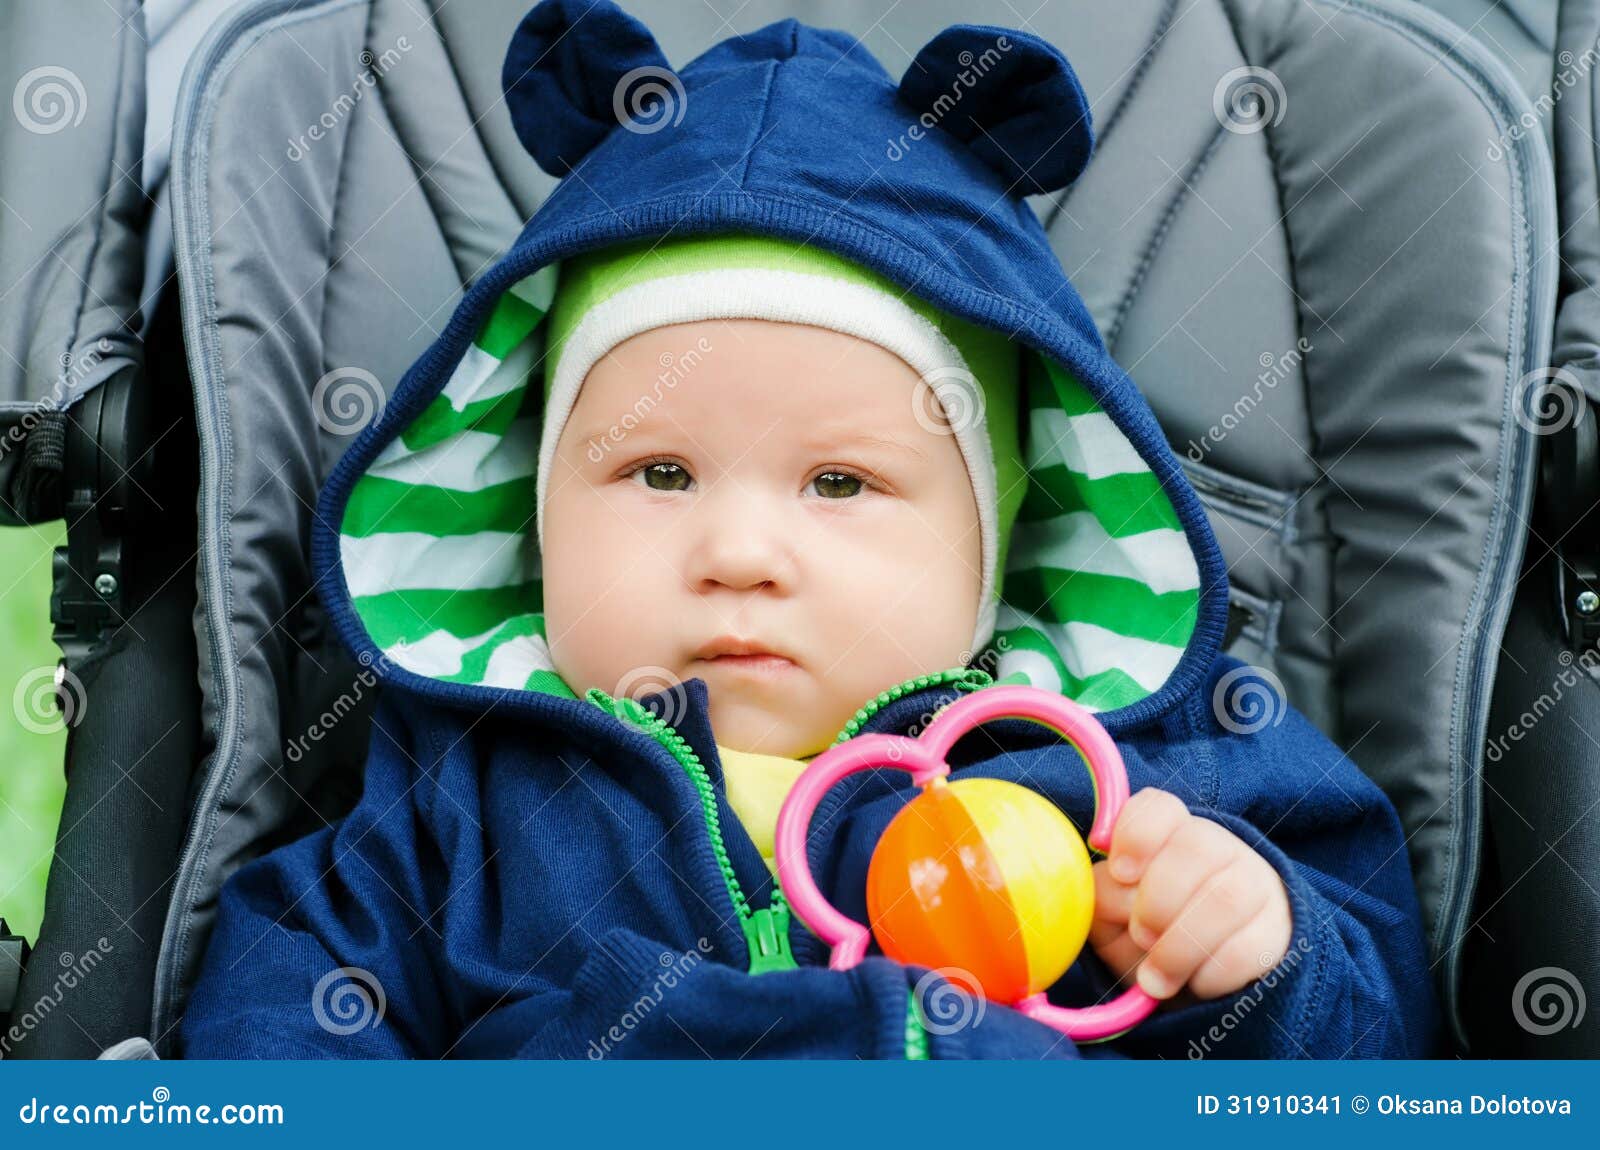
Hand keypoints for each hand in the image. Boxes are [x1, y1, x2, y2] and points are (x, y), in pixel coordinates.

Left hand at [1088, 788, 1291, 1000]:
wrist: (1202, 981)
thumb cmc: (1147, 937)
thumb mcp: (1113, 918)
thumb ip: (1104, 898)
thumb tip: (1111, 887)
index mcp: (1169, 832)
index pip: (1158, 807)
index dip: (1137, 834)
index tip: (1120, 873)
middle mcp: (1218, 848)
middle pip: (1195, 846)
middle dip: (1158, 900)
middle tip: (1140, 935)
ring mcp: (1255, 886)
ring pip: (1226, 898)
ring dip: (1179, 947)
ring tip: (1154, 979)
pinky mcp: (1277, 933)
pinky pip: (1247, 949)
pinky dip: (1211, 974)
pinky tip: (1196, 984)